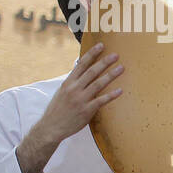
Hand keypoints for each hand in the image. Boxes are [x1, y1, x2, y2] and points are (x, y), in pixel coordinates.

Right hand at [17, 42, 124, 172]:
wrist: (51, 127)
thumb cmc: (58, 109)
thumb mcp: (62, 91)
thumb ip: (73, 81)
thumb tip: (79, 67)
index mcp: (68, 82)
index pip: (81, 64)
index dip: (91, 54)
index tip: (100, 46)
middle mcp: (74, 89)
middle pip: (91, 72)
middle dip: (104, 62)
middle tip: (116, 55)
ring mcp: (81, 99)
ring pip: (98, 84)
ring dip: (111, 75)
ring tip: (121, 68)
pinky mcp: (86, 110)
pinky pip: (101, 101)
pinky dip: (111, 95)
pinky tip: (120, 91)